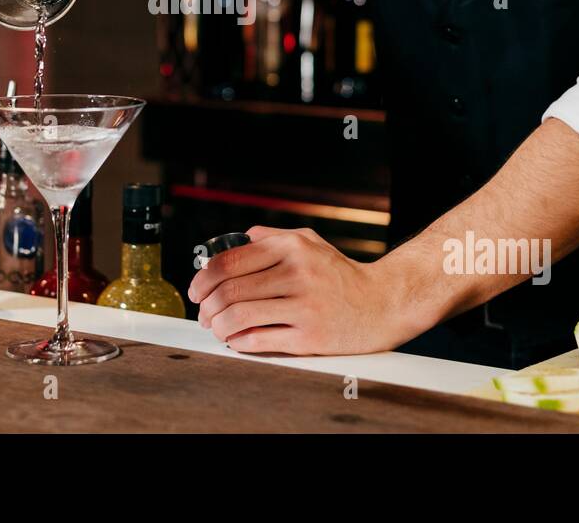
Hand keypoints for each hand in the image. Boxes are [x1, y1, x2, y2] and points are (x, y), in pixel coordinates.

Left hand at [188, 226, 405, 355]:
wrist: (382, 303)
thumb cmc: (341, 274)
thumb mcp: (310, 241)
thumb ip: (272, 237)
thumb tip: (238, 239)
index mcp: (291, 247)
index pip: (230, 261)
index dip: (203, 278)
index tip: (196, 290)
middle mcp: (297, 273)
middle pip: (230, 291)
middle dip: (206, 306)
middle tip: (203, 314)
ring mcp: (304, 306)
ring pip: (239, 316)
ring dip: (218, 326)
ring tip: (217, 328)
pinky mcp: (310, 337)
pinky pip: (260, 340)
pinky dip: (238, 342)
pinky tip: (235, 340)